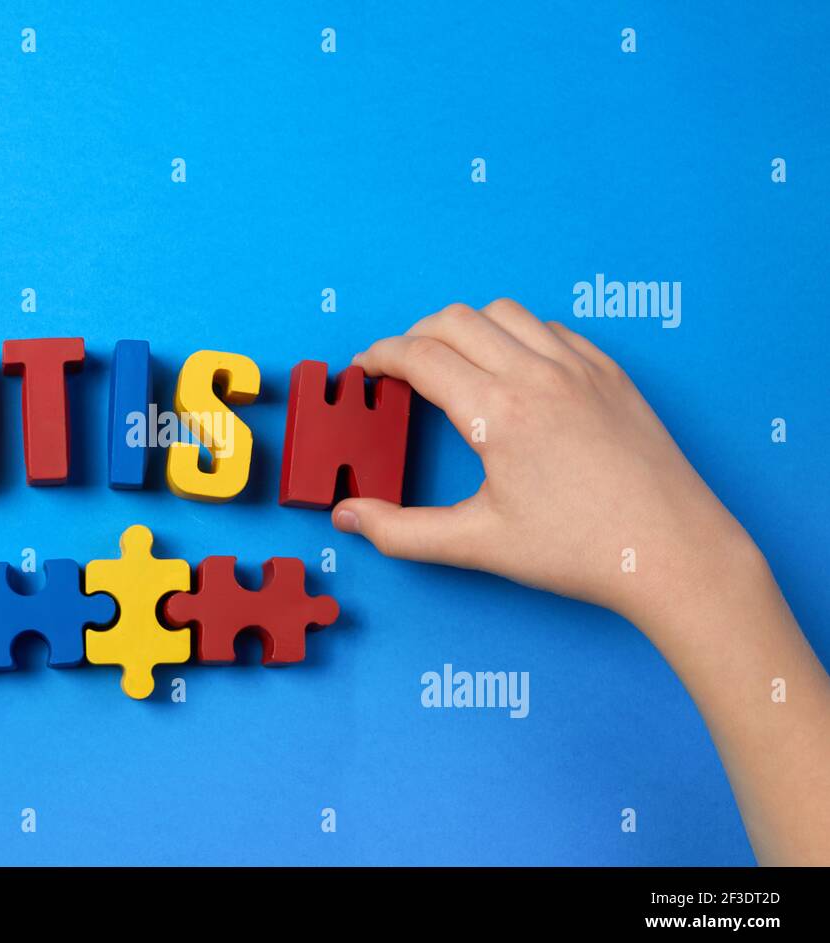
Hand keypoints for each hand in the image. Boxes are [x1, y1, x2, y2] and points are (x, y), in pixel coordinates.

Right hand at [334, 300, 829, 864]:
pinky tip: (515, 372)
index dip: (379, 356)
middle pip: (455, 319)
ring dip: (468, 328)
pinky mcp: (611, 374)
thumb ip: (402, 531)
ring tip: (456, 364)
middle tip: (402, 369)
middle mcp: (537, 374)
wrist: (673, 553)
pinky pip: (552, 328)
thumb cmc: (578, 551)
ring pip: (506, 312)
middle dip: (416, 336)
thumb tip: (348, 517)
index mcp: (497, 412)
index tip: (364, 367)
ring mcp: (580, 367)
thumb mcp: (478, 544)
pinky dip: (519, 336)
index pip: (419, 356)